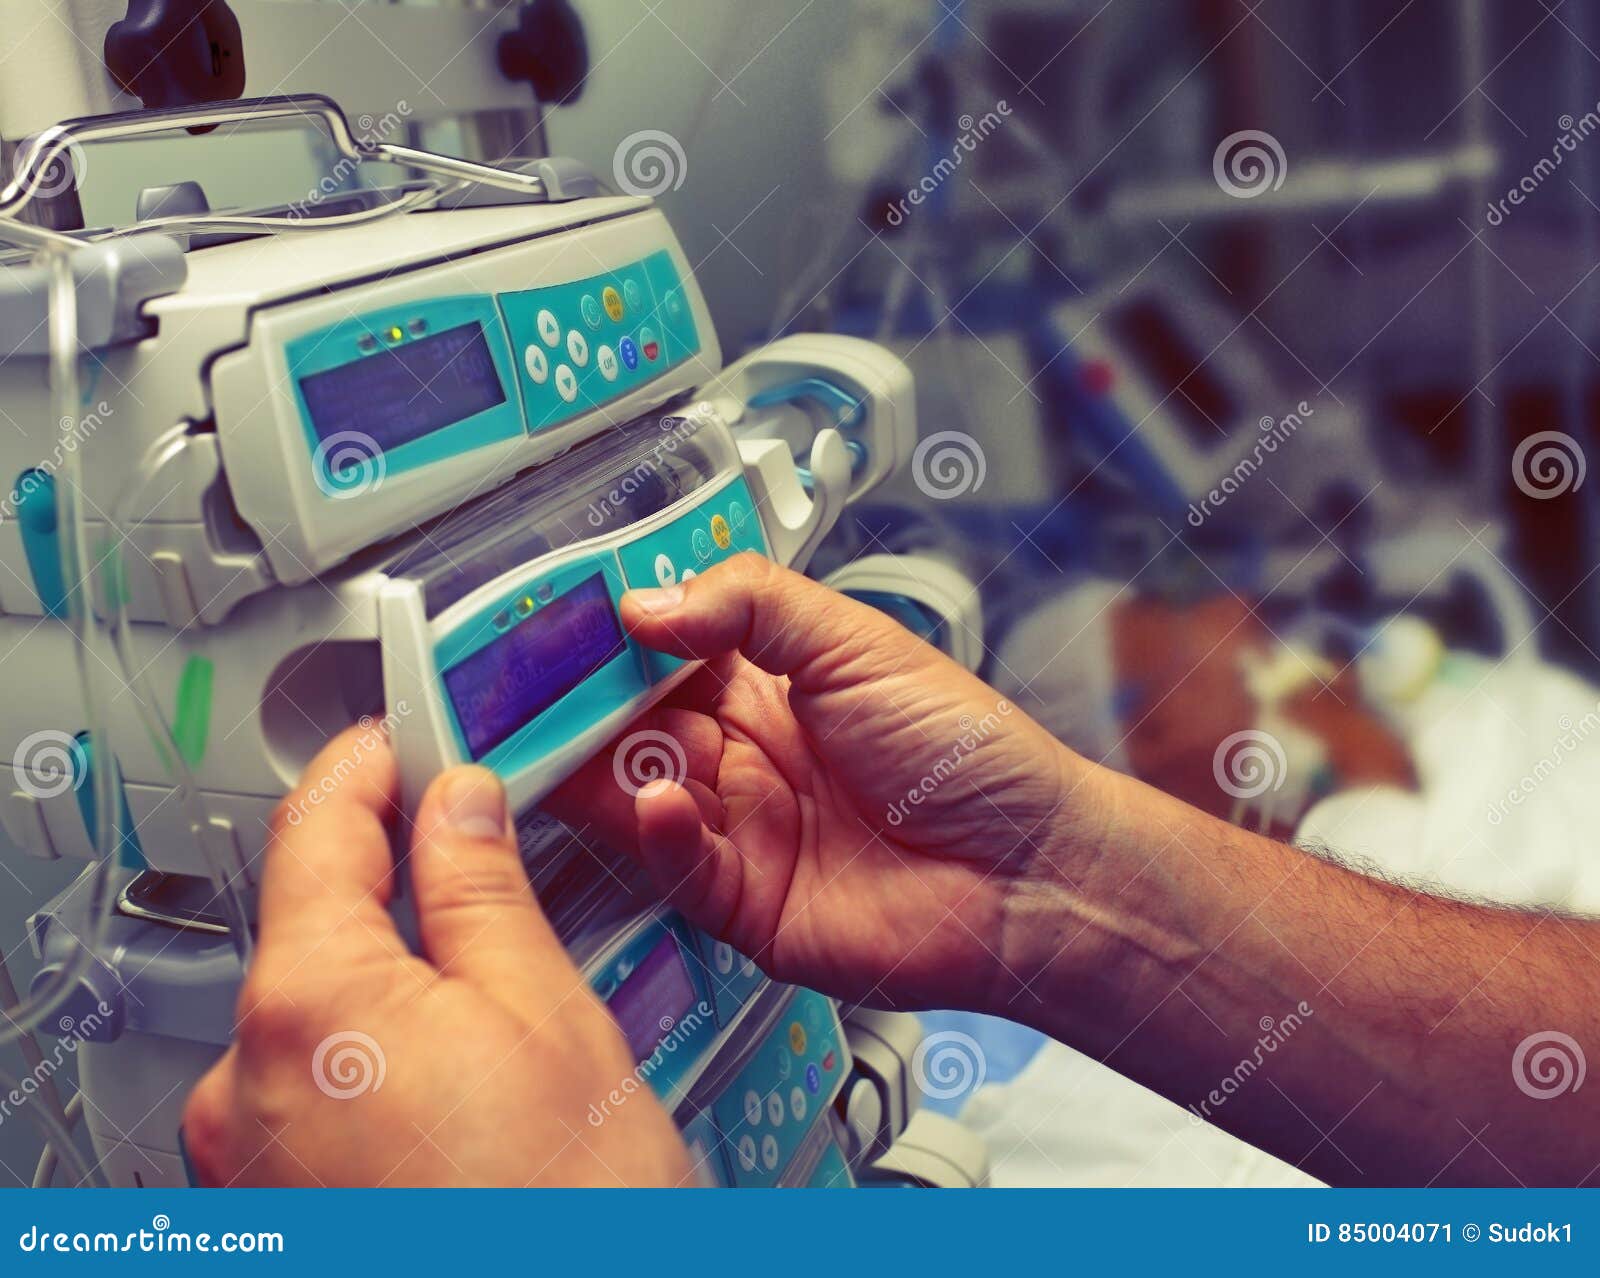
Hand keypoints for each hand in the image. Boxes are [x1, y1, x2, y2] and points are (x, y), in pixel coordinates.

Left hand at [182, 726, 690, 1186]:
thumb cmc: (564, 1215)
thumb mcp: (547, 1013)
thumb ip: (482, 889)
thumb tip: (459, 805)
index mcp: (308, 1005)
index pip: (319, 829)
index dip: (367, 766)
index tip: (398, 739)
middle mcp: (242, 1084)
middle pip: (313, 928)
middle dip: (393, 886)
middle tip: (479, 857)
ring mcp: (244, 1163)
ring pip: (318, 1019)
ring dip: (392, 984)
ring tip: (498, 1011)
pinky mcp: (267, 1213)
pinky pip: (312, 1096)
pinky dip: (376, 1063)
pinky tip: (458, 1091)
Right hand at [546, 553, 1099, 1012]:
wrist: (1028, 866)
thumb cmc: (964, 750)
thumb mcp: (856, 644)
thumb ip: (751, 608)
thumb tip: (647, 602)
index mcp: (768, 690)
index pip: (664, 658)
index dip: (613, 642)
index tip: (555, 622)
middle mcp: (744, 760)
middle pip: (635, 729)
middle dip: (581, 709)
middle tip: (523, 688)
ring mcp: (741, 833)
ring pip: (639, 797)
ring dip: (602, 771)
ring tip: (570, 742)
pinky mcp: (745, 904)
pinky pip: (680, 868)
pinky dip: (662, 834)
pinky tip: (666, 801)